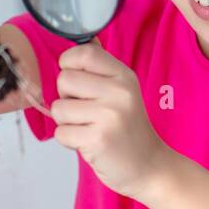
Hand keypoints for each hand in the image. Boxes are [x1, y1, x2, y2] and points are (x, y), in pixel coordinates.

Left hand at [50, 40, 172, 202]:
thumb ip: (101, 69)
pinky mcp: (98, 140)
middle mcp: (118, 92)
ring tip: (88, 128)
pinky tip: (89, 143)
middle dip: (66, 98)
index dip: (69, 62)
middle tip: (87, 111)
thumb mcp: (123, 92)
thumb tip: (81, 41)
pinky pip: (61, 133)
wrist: (150, 166)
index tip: (75, 78)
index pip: (85, 53)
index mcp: (124, 76)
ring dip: (66, 122)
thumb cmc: (129, 129)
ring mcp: (109, 116)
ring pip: (58, 108)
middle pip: (64, 80)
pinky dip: (69, 141)